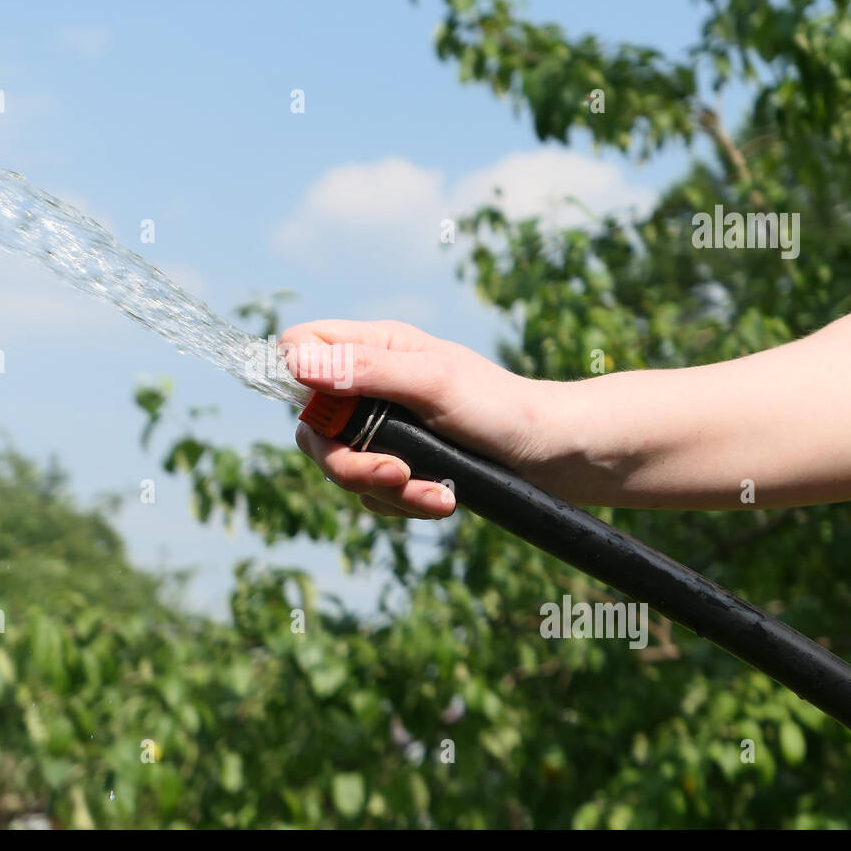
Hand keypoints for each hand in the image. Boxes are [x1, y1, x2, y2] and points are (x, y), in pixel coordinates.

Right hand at [280, 320, 556, 519]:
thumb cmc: (500, 407)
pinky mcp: (400, 466)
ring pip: (342, 467)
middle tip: (395, 474)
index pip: (300, 347)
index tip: (325, 409)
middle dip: (346, 461)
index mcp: (375, 347)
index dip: (297, 377)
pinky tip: (444, 499)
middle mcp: (370, 385)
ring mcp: (383, 429)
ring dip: (386, 489)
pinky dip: (405, 503)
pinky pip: (373, 494)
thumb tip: (296, 361)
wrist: (554, 458)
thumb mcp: (432, 383)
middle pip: (312, 425)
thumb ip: (365, 371)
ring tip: (436, 495)